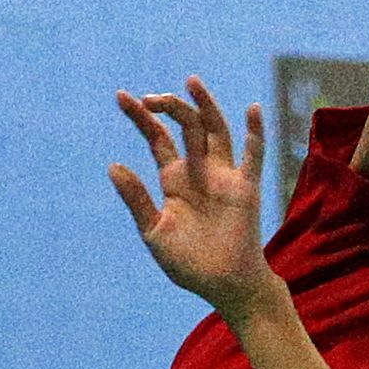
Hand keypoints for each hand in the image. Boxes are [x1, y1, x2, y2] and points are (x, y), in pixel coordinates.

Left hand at [108, 80, 280, 322]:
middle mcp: (199, 171)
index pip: (158, 139)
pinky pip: (253, 155)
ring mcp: (223, 176)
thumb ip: (136, 199)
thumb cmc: (188, 263)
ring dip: (204, 106)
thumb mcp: (154, 231)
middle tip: (150, 98)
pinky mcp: (245, 188)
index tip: (121, 97)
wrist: (222, 286)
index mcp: (174, 180)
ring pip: (215, 130)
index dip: (141, 117)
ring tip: (190, 82)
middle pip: (186, 127)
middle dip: (169, 108)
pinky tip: (252, 109)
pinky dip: (255, 132)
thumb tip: (113, 166)